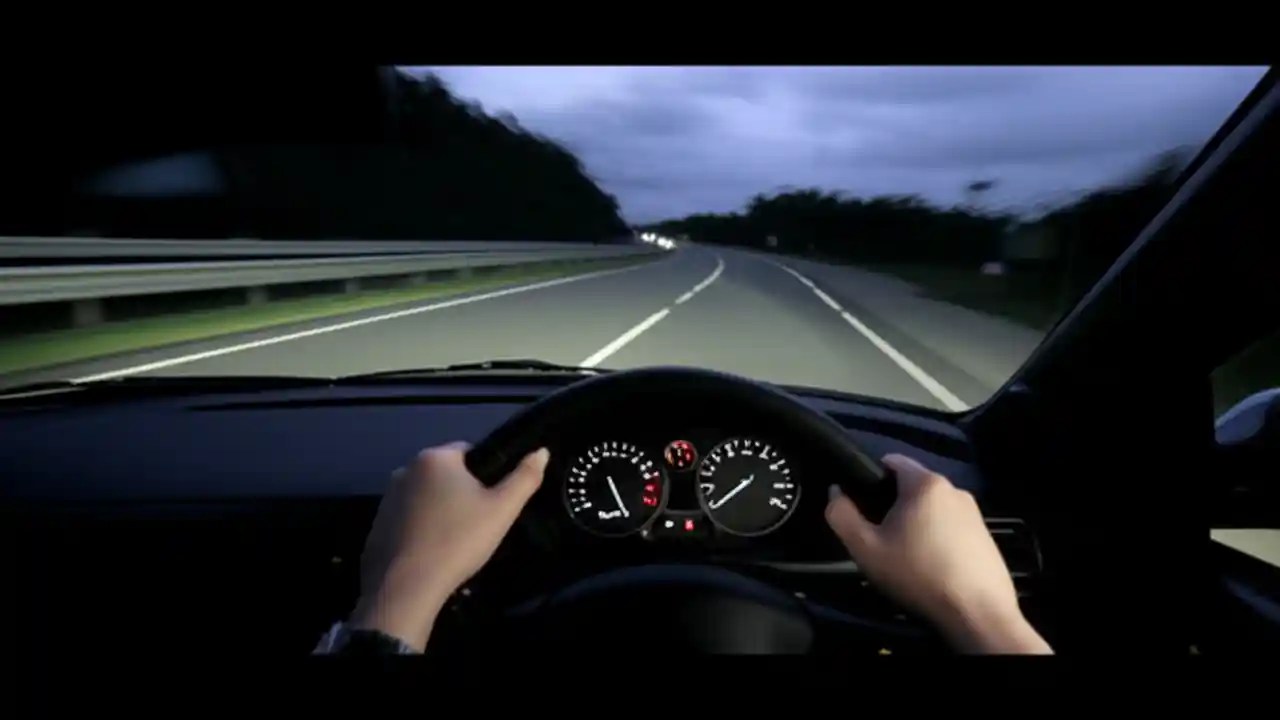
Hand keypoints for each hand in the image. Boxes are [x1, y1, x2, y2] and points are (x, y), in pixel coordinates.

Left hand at [349, 441, 548, 650]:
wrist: (406, 586)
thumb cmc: (458, 541)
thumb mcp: (502, 510)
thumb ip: (525, 478)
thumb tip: (542, 451)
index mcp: (436, 458)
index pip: (468, 451)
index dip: (485, 474)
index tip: (491, 502)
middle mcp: (405, 469)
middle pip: (445, 475)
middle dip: (461, 493)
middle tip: (477, 524)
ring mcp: (387, 498)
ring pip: (425, 497)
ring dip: (440, 511)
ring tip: (454, 542)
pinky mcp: (377, 524)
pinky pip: (407, 519)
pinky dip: (420, 529)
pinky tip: (431, 553)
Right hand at [825, 454, 1050, 653]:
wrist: (977, 614)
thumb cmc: (918, 574)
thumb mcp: (866, 548)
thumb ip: (841, 515)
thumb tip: (836, 492)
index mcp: (925, 483)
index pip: (891, 460)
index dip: (870, 478)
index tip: (862, 508)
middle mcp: (955, 489)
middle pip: (912, 487)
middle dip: (893, 506)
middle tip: (881, 539)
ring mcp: (975, 513)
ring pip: (932, 509)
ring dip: (916, 524)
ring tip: (906, 558)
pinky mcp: (986, 536)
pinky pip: (952, 527)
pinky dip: (938, 540)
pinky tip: (933, 568)